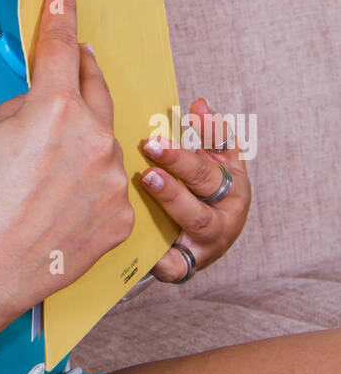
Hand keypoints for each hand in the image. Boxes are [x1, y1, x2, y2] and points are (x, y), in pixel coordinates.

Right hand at [0, 0, 135, 334]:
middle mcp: (93, 138)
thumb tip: (46, 100)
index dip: (61, 13)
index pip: (62, 47)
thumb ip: (24, 105)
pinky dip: (90, 183)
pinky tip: (61, 202)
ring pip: (104, 140)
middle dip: (82, 70)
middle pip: (94, 86)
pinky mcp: (123, 216)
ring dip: (83, 139)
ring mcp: (113, 179)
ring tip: (48, 167)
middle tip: (74, 60)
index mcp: (53, 109)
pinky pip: (110, 183)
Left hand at [140, 98, 251, 282]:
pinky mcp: (185, 269)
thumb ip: (212, 135)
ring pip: (189, 231)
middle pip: (199, 205)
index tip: (154, 140)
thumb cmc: (209, 192)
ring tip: (146, 184)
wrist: (209, 241)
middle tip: (147, 164)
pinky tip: (139, 240)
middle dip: (173, 185)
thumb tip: (200, 104)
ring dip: (169, 206)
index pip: (208, 173)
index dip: (182, 158)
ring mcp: (205, 248)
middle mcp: (223, 222)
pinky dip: (158, 258)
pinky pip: (172, 266)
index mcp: (233, 191)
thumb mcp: (219, 163)